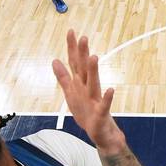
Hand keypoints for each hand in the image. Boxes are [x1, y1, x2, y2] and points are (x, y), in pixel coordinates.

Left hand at [53, 30, 121, 149]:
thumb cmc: (87, 113)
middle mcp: (88, 89)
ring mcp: (95, 100)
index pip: (75, 63)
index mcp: (80, 84)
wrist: (101, 134)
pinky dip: (107, 98)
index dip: (72, 48)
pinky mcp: (101, 113)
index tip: (71, 31)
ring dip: (93, 72)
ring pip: (93, 84)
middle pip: (84, 69)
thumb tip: (54, 60)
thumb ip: (63, 77)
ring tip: (93, 58)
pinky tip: (111, 90)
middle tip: (83, 38)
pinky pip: (104, 105)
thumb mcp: (71, 94)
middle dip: (83, 54)